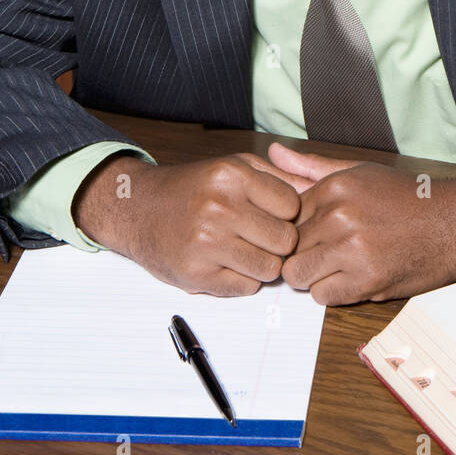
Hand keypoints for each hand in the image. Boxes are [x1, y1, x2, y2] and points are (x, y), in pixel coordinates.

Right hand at [73, 152, 299, 296]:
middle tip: (260, 237)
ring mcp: (206, 243)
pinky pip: (246, 288)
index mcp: (232, 176)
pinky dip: (242, 280)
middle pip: (286, 241)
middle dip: (279, 242)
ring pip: (270, 269)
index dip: (288, 213)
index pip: (293, 206)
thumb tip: (317, 194)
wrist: (138, 208)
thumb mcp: (234, 166)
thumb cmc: (194, 188)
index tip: (271, 214)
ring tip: (244, 250)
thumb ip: (278, 177)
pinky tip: (226, 263)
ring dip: (263, 264)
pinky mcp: (195, 273)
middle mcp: (219, 208)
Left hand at [266, 142, 455, 304]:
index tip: (315, 234)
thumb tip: (273, 153)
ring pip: (299, 275)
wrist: (455, 224)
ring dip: (314, 276)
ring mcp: (352, 248)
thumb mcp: (360, 172)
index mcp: (334, 188)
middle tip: (328, 254)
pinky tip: (354, 278)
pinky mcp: (366, 279)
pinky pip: (322, 296)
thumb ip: (312, 168)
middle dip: (303, 254)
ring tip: (339, 266)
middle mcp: (339, 216)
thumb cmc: (408, 199)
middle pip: (288, 248)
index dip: (297, 230)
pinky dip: (333, 292)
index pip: (284, 217)